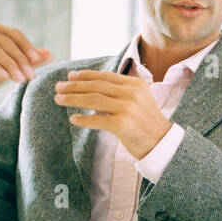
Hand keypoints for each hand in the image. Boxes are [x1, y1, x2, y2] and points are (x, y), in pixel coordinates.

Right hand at [0, 21, 52, 96]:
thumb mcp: (9, 66)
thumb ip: (27, 59)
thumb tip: (50, 53)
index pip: (13, 34)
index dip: (27, 47)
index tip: (38, 61)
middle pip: (5, 42)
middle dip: (20, 60)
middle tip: (30, 76)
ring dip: (10, 66)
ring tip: (20, 80)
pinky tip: (4, 77)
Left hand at [53, 71, 171, 160]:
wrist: (162, 145)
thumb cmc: (148, 125)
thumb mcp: (140, 100)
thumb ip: (123, 91)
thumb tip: (94, 87)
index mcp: (135, 84)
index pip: (105, 77)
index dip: (85, 75)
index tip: (71, 76)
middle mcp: (131, 93)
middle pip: (96, 86)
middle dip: (74, 86)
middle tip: (58, 87)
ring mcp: (127, 108)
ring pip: (93, 100)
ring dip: (73, 99)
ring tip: (59, 99)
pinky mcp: (122, 125)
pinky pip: (97, 120)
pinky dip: (83, 119)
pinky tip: (73, 119)